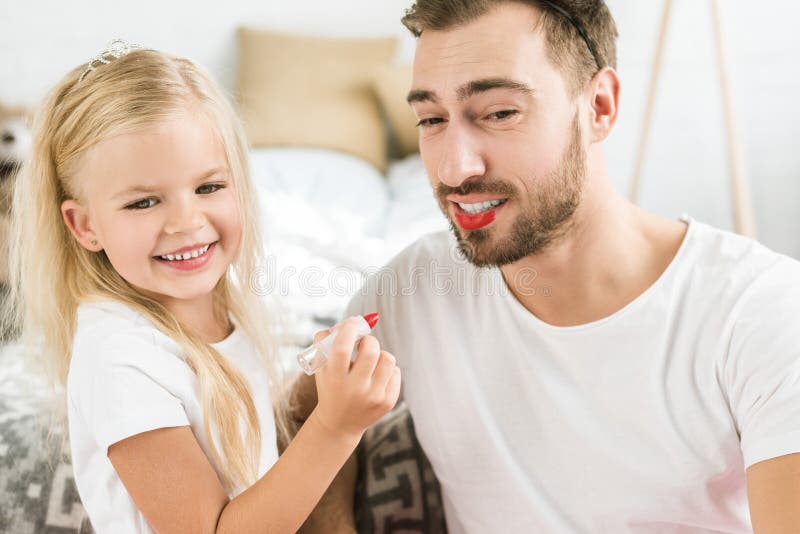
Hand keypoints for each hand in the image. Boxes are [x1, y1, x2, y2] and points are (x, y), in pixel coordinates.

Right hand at [310, 317, 400, 440]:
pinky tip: (376, 376)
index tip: (352, 323)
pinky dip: (386, 369)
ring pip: (388, 359)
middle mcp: (355, 389)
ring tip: (370, 362)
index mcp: (335, 379)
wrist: (339, 423)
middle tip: (363, 343)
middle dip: (369, 340)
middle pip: (371, 351)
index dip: (349, 329)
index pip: (342, 347)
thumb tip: (343, 323)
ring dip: (380, 354)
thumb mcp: (321, 367)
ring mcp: (374, 396)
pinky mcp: (388, 401)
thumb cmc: (330, 387)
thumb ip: (325, 341)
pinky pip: (395, 372)